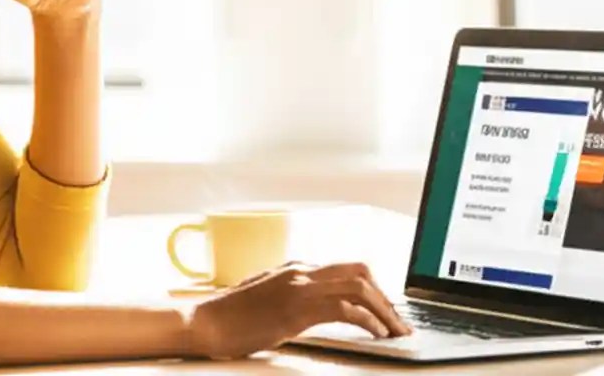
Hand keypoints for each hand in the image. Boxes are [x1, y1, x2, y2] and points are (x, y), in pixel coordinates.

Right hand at [184, 262, 411, 359]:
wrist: (205, 322)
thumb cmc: (229, 316)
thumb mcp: (265, 298)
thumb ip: (289, 297)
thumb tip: (312, 309)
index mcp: (295, 268)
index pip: (347, 271)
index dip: (374, 291)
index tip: (387, 311)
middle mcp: (300, 271)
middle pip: (360, 273)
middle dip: (386, 298)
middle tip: (398, 322)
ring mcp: (299, 287)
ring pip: (359, 289)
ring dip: (385, 311)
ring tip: (396, 332)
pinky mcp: (296, 309)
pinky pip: (344, 310)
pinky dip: (367, 321)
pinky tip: (375, 334)